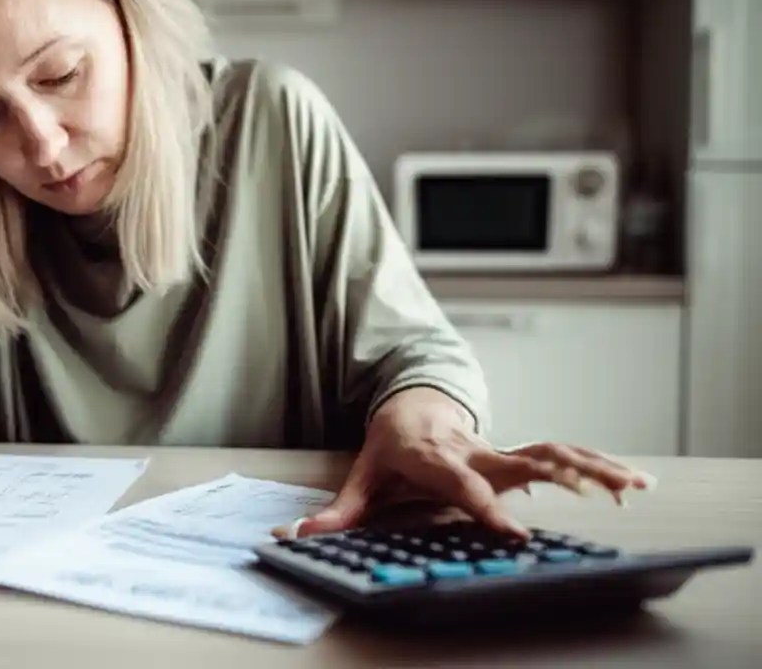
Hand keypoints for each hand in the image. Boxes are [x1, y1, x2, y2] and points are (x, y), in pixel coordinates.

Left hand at [272, 387, 655, 540]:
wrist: (412, 398)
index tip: (513, 532)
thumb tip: (299, 535)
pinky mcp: (518, 452)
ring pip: (552, 451)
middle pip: (520, 460)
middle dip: (558, 475)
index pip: (462, 482)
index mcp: (436, 456)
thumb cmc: (390, 442)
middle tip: (597, 494)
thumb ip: (340, 509)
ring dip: (593, 466)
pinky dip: (597, 465)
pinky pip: (562, 454)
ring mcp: (501, 448)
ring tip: (634, 486)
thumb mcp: (362, 473)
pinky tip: (632, 483)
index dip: (485, 504)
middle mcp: (475, 449)